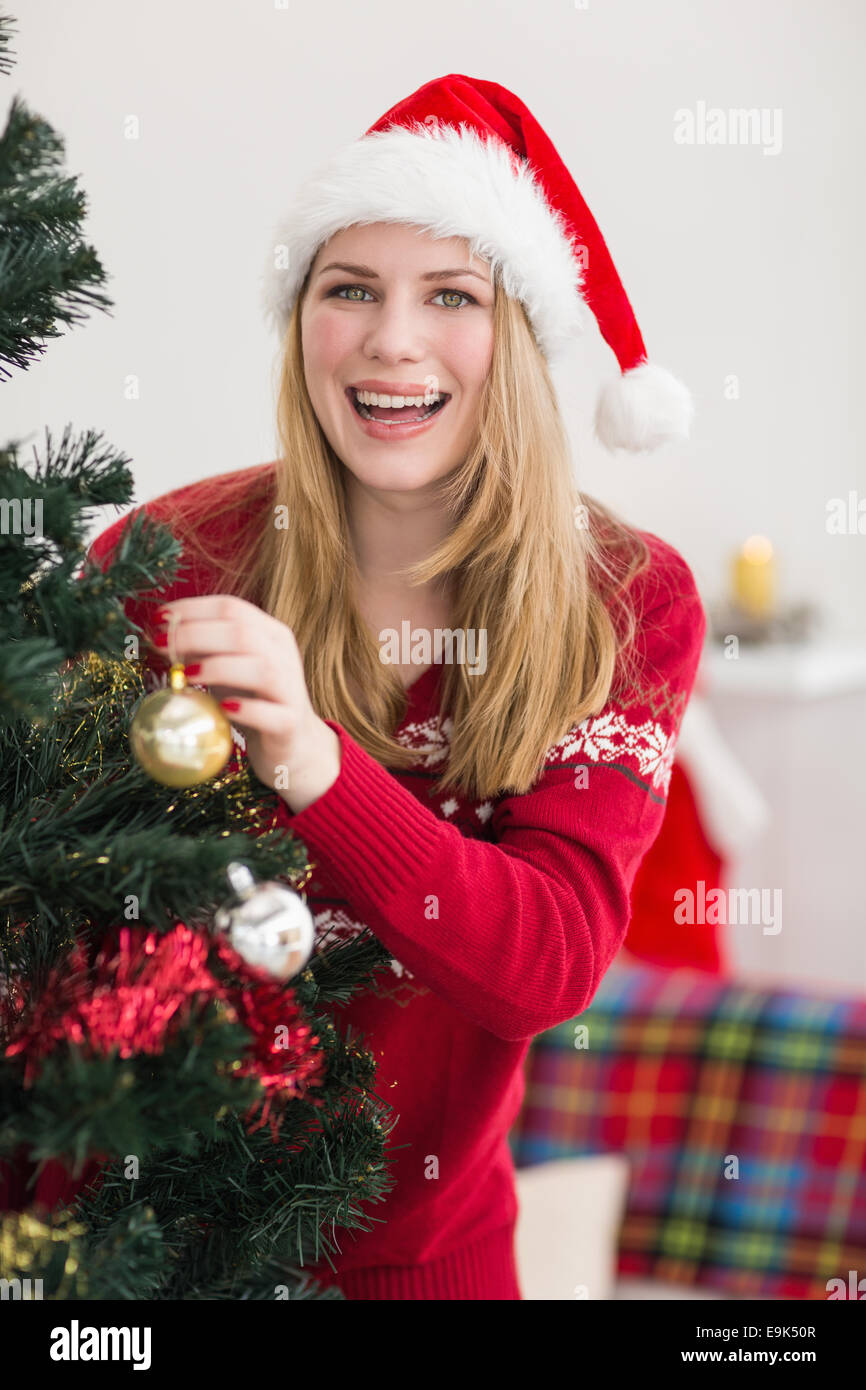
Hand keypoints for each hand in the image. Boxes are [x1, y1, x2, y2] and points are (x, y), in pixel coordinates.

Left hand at [155, 595, 340, 812]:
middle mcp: (284, 654)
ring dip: (218, 668)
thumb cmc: (251, 699)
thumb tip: (161, 635)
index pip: (230, 607)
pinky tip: (223, 708)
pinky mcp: (289, 723)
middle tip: (160, 645)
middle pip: (242, 633)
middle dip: (195, 635)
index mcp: (269, 632)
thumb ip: (202, 650)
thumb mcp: (226, 667)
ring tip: (185, 675)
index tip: (157, 619)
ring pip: (261, 668)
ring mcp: (290, 688)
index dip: (191, 610)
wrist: (291, 743)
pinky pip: (270, 714)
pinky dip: (246, 709)